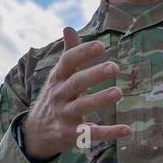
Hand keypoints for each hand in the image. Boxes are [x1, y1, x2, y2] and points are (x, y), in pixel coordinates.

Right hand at [21, 27, 132, 159]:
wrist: (36, 133)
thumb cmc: (55, 97)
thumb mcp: (58, 76)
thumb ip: (69, 53)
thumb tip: (68, 27)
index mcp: (57, 78)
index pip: (68, 62)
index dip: (83, 52)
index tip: (101, 46)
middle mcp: (59, 95)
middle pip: (76, 83)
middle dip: (94, 74)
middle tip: (115, 66)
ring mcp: (64, 115)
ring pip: (82, 106)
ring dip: (100, 99)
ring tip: (119, 92)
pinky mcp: (71, 134)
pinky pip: (91, 133)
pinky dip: (109, 132)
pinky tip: (127, 129)